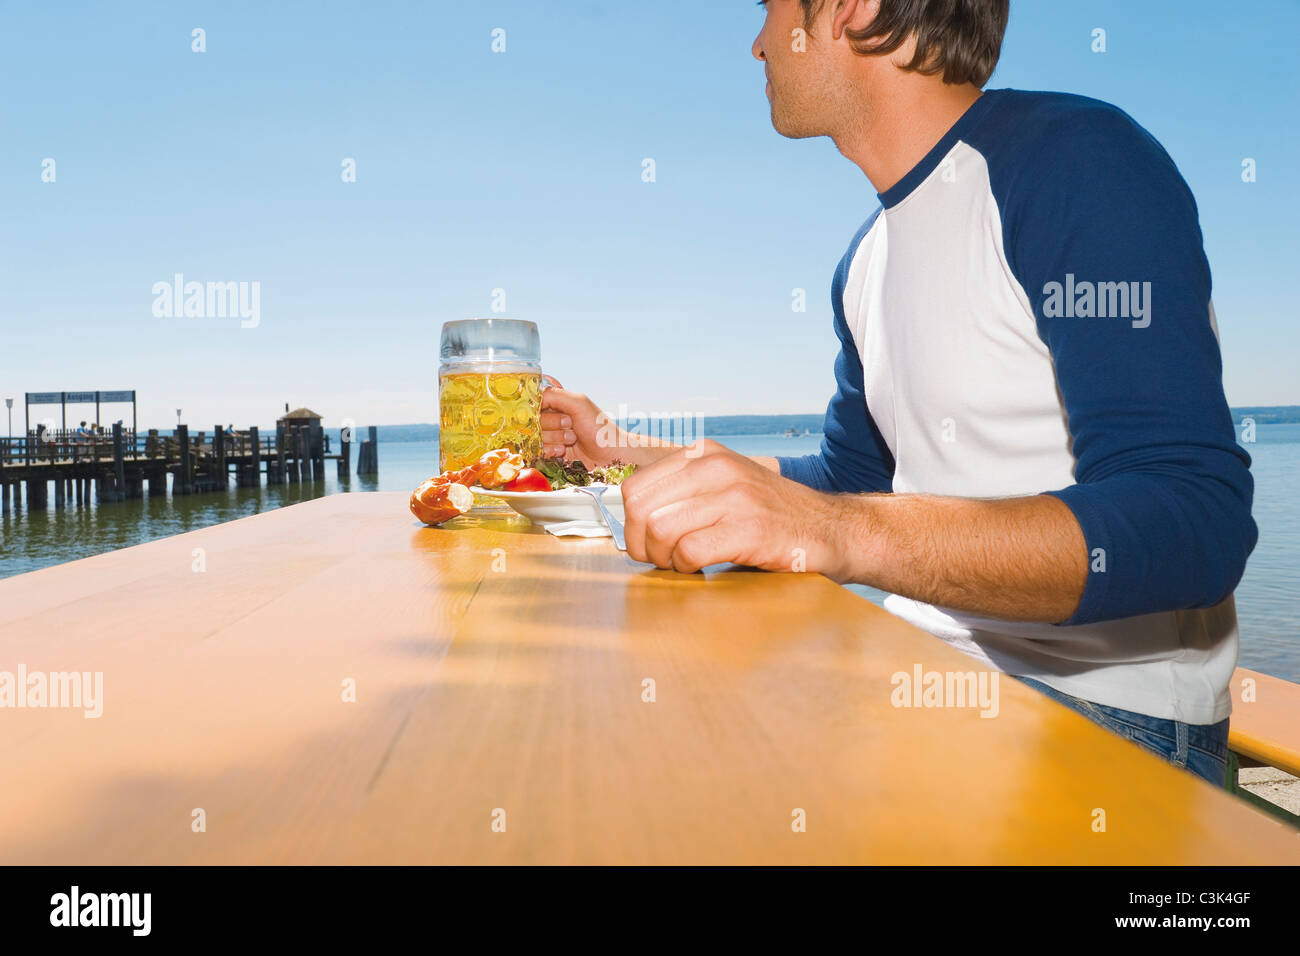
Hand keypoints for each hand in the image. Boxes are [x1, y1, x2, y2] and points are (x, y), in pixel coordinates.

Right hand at [540, 388, 677, 468]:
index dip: (540, 409)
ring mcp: (551, 436)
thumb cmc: (600, 427)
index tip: (556, 412)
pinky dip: (551, 451)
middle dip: (552, 425)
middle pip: (532, 420)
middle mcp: (552, 418)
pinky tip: (564, 451)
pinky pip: (538, 451)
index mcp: (557, 403)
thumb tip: (532, 396)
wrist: (611, 456)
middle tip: (571, 426)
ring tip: (572, 439)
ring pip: (535, 436)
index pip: (533, 402)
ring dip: (554, 438)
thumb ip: (554, 395)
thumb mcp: (579, 403)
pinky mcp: (551, 453)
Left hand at [620, 440, 859, 577]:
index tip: (649, 544)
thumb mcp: (725, 486)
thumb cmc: (773, 516)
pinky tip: (704, 569)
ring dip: (665, 559)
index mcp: (703, 454)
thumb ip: (683, 492)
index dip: (632, 524)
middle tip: (664, 561)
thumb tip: (632, 518)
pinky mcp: (751, 528)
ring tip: (686, 565)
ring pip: (661, 529)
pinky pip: (690, 550)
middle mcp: (716, 467)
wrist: (834, 529)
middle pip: (641, 509)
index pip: (634, 487)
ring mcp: (735, 495)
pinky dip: (688, 568)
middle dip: (643, 545)